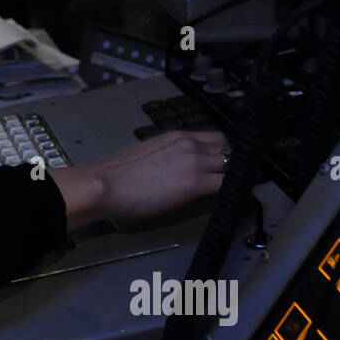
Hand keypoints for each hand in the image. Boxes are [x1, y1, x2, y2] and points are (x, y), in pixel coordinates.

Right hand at [51, 130, 228, 226]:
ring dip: (231, 179)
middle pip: (227, 150)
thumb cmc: (117, 174)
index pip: (214, 139)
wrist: (107, 184)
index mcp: (177, 136)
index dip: (219, 154)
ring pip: (231, 166)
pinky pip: (227, 186)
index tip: (219, 165)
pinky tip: (228, 202)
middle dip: (229, 165)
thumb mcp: (148, 154)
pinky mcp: (196, 183)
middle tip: (225, 181)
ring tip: (229, 192)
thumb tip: (176, 168)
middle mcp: (190, 144)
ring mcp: (195, 162)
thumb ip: (169, 155)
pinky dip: (231, 193)